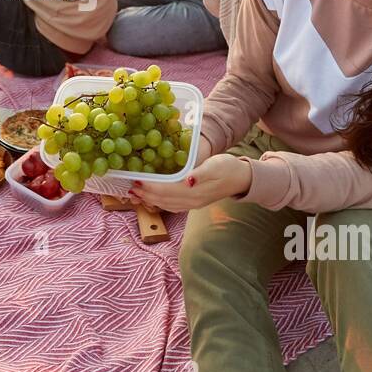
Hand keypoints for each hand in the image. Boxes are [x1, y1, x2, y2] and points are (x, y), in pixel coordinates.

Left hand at [128, 153, 251, 212]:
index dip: (150, 187)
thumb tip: (187, 181)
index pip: (167, 191)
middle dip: (145, 195)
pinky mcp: (194, 203)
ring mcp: (193, 204)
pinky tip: (152, 198)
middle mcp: (192, 202)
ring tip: (135, 195)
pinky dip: (159, 202)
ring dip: (150, 200)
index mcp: (195, 192)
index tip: (136, 181)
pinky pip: (172, 206)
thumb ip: (200, 174)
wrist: (242, 178)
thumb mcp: (215, 166)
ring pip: (166, 205)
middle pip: (163, 200)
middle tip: (129, 188)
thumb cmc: (228, 168)